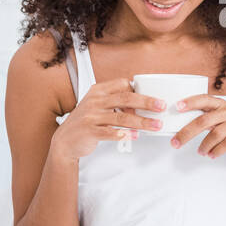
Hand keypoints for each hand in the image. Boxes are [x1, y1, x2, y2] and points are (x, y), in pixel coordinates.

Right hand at [51, 78, 165, 161]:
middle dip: (147, 102)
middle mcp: (94, 101)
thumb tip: (141, 103)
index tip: (152, 98)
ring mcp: (91, 116)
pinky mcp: (89, 131)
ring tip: (155, 126)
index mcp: (97, 91)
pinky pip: (110, 132)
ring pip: (121, 117)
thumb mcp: (96, 105)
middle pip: (125, 98)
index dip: (139, 91)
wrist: (65, 141)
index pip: (122, 84)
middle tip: (161, 107)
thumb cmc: (85, 123)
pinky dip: (124, 134)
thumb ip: (114, 101)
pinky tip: (135, 136)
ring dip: (142, 122)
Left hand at [171, 94, 225, 158]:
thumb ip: (209, 117)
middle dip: (186, 133)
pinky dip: (217, 151)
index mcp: (222, 105)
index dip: (191, 102)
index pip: (204, 99)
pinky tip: (211, 155)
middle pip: (203, 121)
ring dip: (204, 146)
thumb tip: (185, 123)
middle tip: (175, 143)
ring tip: (200, 152)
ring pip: (215, 134)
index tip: (177, 106)